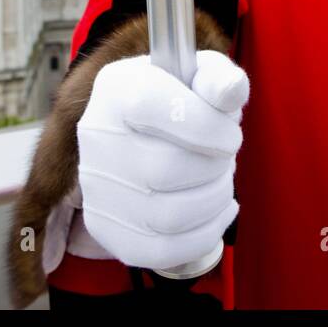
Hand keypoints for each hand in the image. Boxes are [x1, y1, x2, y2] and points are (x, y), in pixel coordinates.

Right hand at [76, 49, 248, 272]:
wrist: (143, 129)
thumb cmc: (179, 99)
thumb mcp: (199, 75)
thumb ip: (218, 78)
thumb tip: (230, 90)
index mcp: (118, 90)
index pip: (151, 107)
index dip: (206, 125)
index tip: (229, 133)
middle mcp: (97, 137)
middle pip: (163, 169)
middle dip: (214, 168)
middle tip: (224, 158)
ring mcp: (97, 187)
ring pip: (166, 216)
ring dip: (213, 200)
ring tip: (220, 182)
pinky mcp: (106, 227)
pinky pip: (159, 251)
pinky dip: (202, 236)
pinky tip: (217, 211)